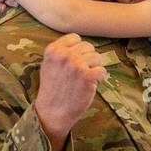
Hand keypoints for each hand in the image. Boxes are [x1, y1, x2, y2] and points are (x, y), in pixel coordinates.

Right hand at [35, 34, 106, 150]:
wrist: (52, 112)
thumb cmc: (52, 90)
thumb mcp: (48, 65)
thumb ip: (60, 52)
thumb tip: (78, 43)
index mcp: (53, 50)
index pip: (75, 38)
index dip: (79, 50)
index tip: (76, 61)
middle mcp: (64, 55)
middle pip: (88, 46)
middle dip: (88, 59)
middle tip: (82, 73)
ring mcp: (76, 65)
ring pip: (97, 57)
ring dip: (95, 68)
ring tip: (86, 79)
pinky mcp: (87, 76)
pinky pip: (102, 70)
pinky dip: (100, 78)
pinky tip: (91, 84)